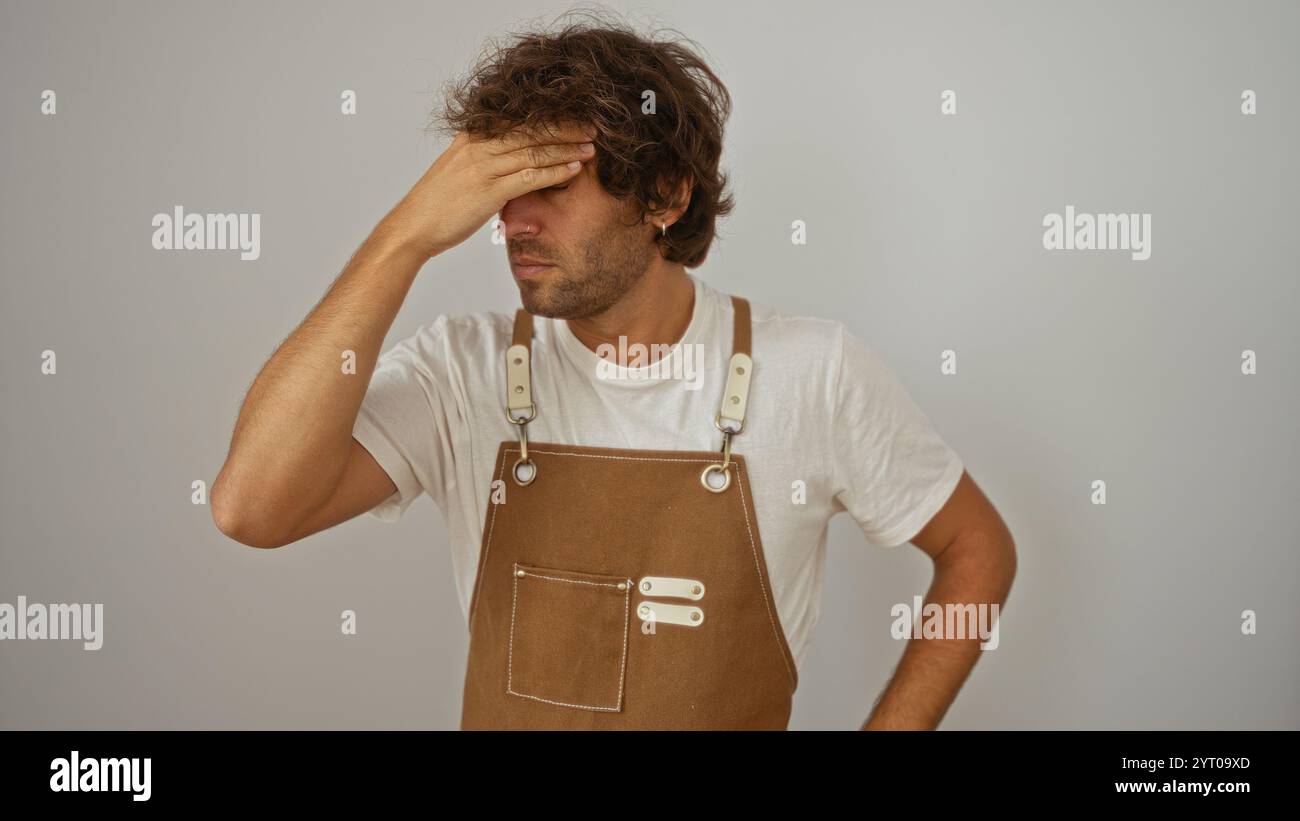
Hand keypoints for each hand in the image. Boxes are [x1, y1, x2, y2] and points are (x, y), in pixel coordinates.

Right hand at [380, 120, 596, 261]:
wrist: (412, 227)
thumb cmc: (438, 203)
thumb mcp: (461, 169)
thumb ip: (486, 159)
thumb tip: (513, 158)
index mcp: (472, 136)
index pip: (519, 118)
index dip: (550, 116)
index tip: (575, 115)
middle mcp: (478, 146)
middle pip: (530, 129)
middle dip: (565, 127)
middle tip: (593, 126)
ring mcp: (482, 167)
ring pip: (533, 150)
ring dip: (566, 148)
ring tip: (591, 147)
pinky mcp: (487, 191)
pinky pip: (528, 176)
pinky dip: (554, 172)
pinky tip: (573, 169)